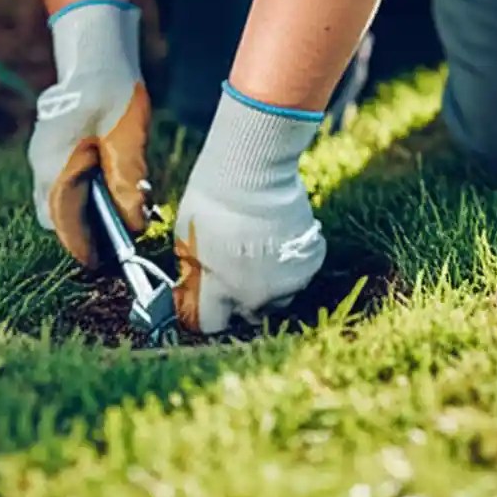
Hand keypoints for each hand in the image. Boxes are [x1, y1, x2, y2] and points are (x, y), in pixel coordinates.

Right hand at [28, 3, 150, 268]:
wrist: (98, 55)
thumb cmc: (114, 92)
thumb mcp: (128, 139)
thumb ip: (128, 184)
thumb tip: (135, 224)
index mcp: (54, 162)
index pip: (61, 220)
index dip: (82, 244)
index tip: (102, 262)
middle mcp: (41, 164)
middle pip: (54, 216)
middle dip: (81, 232)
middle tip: (115, 242)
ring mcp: (43, 156)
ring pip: (56, 202)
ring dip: (82, 214)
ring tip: (117, 217)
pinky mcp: (52, 151)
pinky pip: (61, 185)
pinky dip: (81, 196)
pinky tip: (110, 191)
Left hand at [172, 171, 326, 333]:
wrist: (255, 172)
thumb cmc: (212, 200)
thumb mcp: (185, 238)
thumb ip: (193, 269)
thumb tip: (193, 279)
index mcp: (222, 293)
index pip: (212, 324)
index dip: (206, 310)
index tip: (204, 298)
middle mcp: (259, 296)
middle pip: (250, 314)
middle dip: (240, 300)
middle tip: (234, 271)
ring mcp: (290, 281)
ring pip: (279, 296)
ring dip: (268, 283)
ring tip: (259, 252)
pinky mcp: (311, 262)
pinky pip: (299, 273)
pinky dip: (289, 263)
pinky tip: (278, 241)